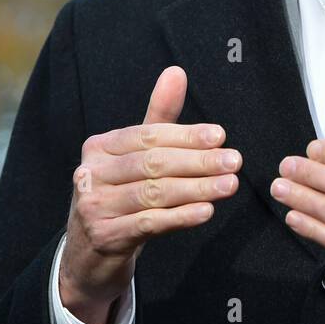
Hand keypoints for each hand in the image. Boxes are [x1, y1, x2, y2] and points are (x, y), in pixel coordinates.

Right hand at [59, 65, 241, 323]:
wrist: (91, 251)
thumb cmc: (121, 192)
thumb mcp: (137, 154)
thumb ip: (159, 116)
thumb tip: (176, 72)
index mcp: (99, 147)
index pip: (147, 137)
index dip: (186, 135)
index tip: (221, 136)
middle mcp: (90, 174)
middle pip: (152, 164)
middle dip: (197, 162)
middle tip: (234, 161)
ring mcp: (94, 207)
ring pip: (154, 194)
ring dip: (196, 189)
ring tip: (229, 185)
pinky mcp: (105, 237)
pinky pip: (149, 223)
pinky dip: (180, 216)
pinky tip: (206, 211)